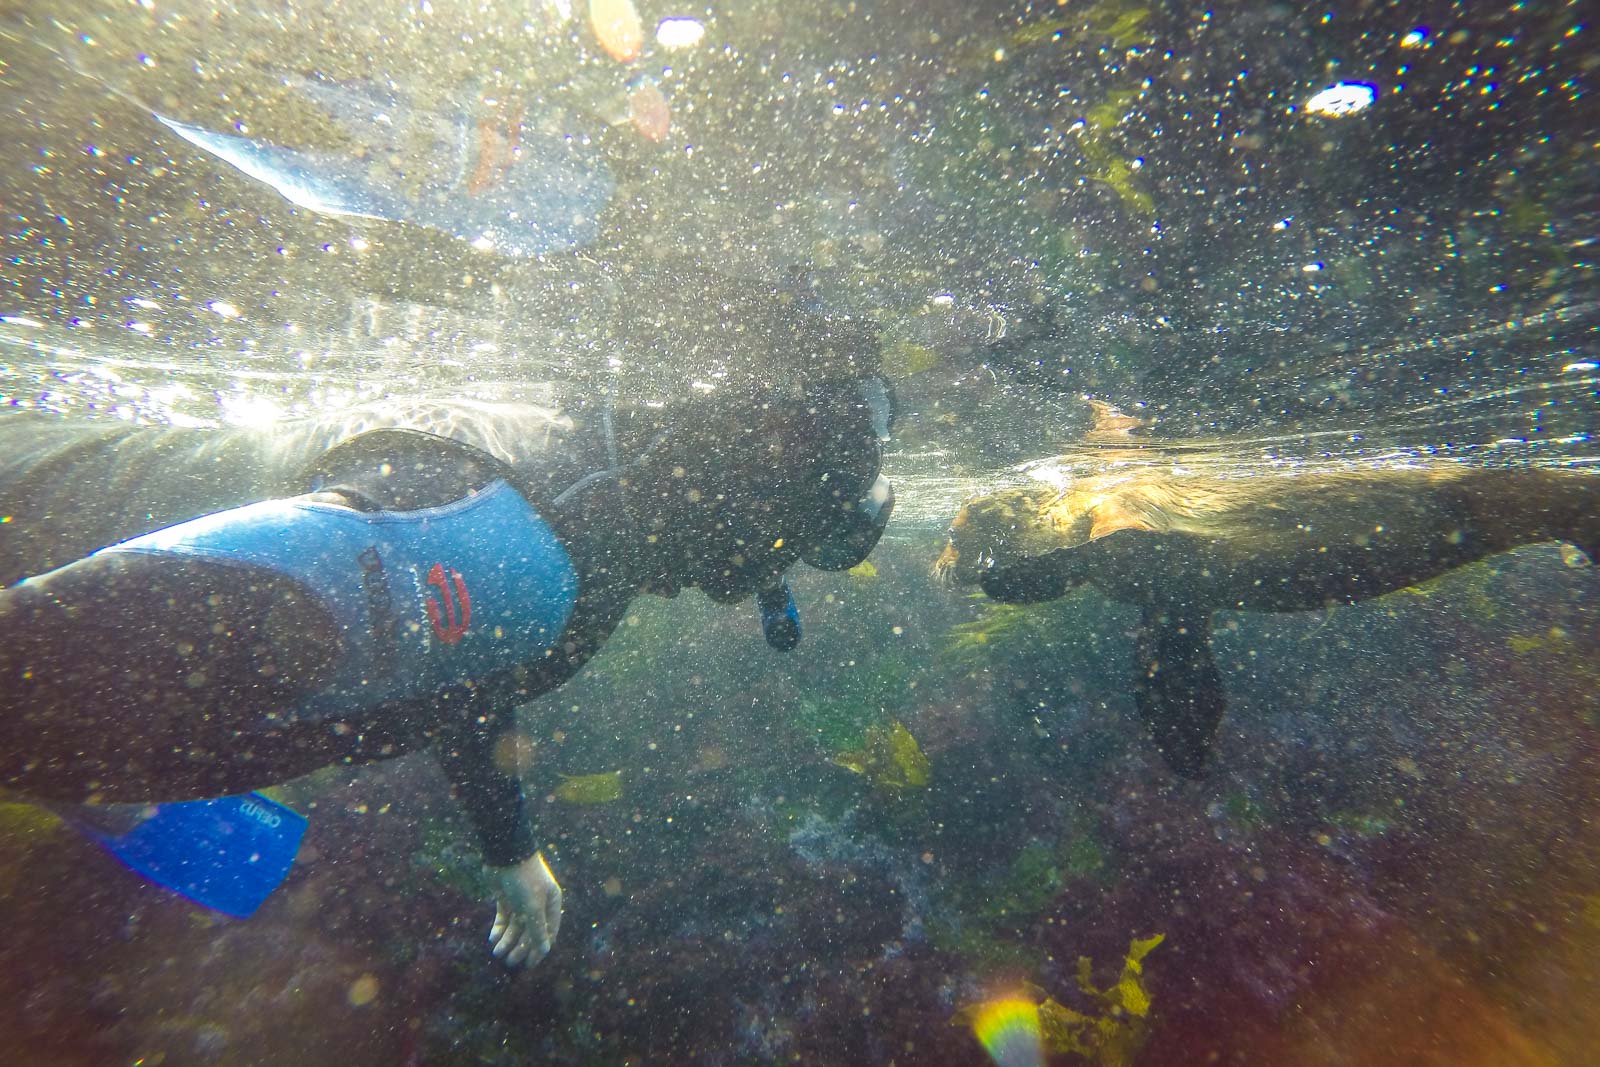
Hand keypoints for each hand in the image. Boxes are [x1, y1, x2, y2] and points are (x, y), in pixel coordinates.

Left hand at [486, 852, 562, 967]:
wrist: (506, 854)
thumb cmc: (526, 880)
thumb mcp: (533, 906)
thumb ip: (538, 929)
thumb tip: (545, 950)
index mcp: (551, 904)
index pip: (547, 932)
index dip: (539, 949)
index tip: (529, 964)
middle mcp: (537, 904)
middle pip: (529, 932)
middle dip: (520, 947)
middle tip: (509, 961)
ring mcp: (520, 901)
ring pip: (515, 927)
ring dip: (507, 940)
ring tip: (497, 952)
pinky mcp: (505, 898)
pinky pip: (503, 918)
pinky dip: (498, 929)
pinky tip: (493, 939)